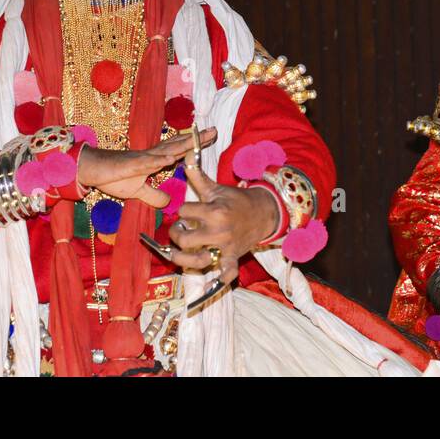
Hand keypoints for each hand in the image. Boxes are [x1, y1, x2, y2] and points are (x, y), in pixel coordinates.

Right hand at [76, 128, 215, 207]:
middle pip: (177, 145)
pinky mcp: (130, 165)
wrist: (91, 170)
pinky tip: (170, 158)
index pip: (178, 151)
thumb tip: (168, 201)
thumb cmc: (113, 177)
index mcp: (154, 161)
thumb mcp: (138, 191)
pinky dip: (159, 160)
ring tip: (198, 138)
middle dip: (196, 139)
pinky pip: (146, 162)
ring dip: (182, 145)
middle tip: (214, 130)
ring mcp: (142, 159)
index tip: (211, 138)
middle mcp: (151, 156)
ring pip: (165, 150)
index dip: (194, 145)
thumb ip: (154, 195)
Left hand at [168, 162, 280, 283]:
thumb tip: (185, 157)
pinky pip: (227, 272)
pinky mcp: (232, 257)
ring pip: (196, 260)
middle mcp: (218, 230)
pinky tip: (213, 281)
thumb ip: (198, 176)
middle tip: (179, 231)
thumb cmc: (236, 200)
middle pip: (184, 239)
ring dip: (183, 259)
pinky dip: (221, 278)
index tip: (187, 212)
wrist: (263, 212)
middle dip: (176, 235)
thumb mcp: (217, 188)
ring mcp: (225, 246)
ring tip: (179, 252)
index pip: (184, 212)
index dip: (182, 212)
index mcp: (214, 211)